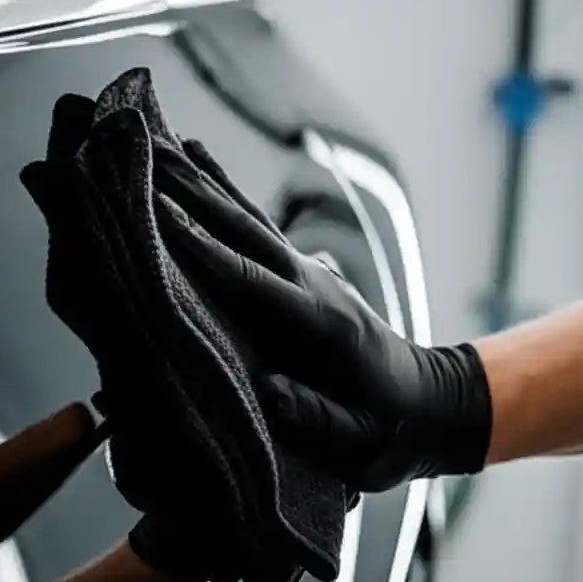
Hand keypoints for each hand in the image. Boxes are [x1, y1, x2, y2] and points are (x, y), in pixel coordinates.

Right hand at [153, 144, 491, 490]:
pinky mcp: (303, 276)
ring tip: (171, 143)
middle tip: (153, 160)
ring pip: (252, 221)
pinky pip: (258, 232)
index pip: (254, 281)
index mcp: (323, 325)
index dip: (207, 252)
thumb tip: (267, 391)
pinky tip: (205, 171)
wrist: (429, 402)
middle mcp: (314, 285)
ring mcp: (310, 275)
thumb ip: (315, 416)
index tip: (164, 220)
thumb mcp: (357, 437)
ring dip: (210, 183)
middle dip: (199, 197)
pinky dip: (228, 198)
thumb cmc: (387, 429)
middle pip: (248, 233)